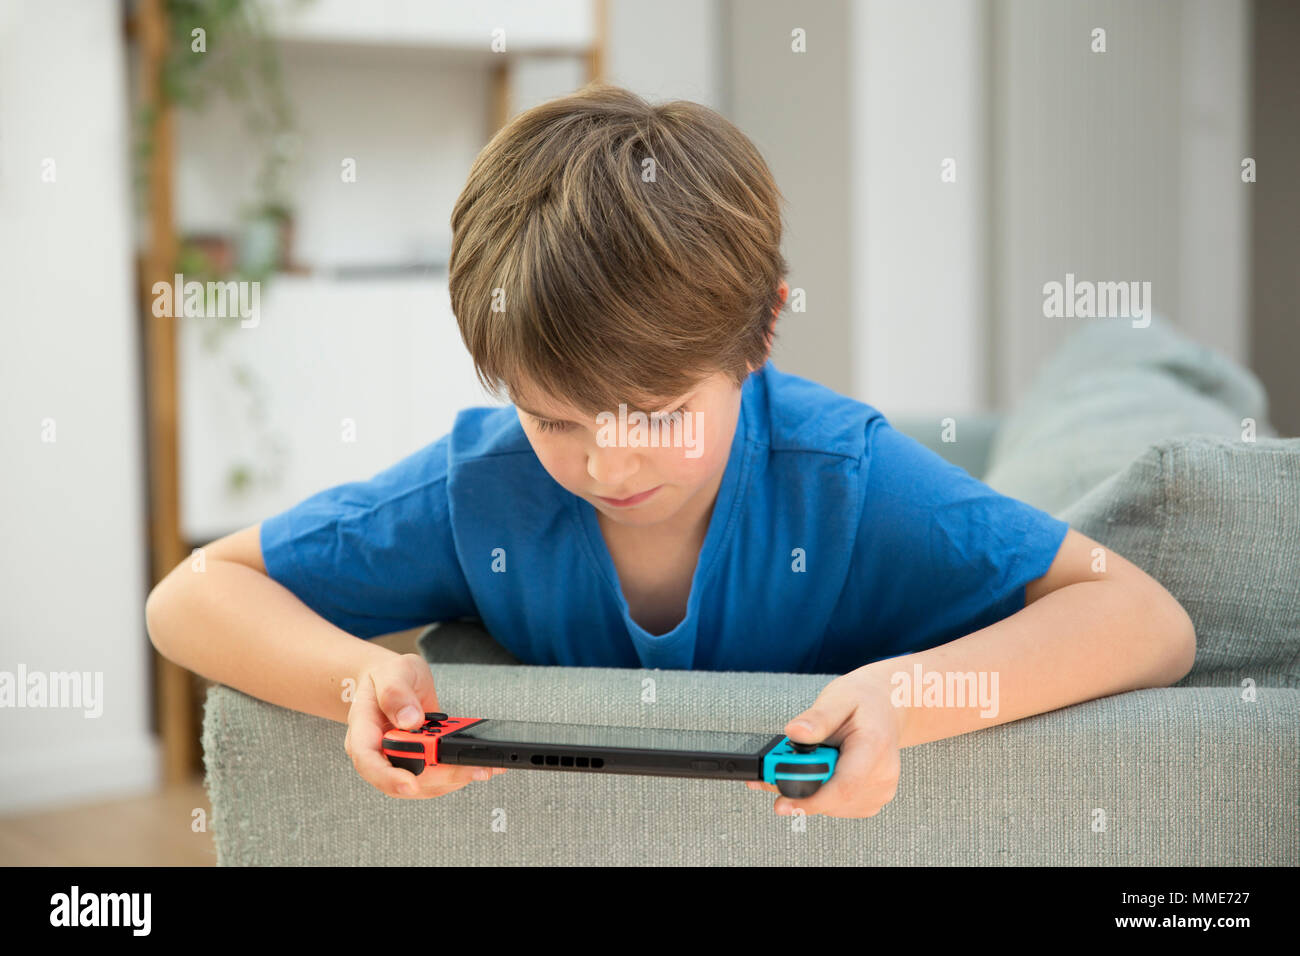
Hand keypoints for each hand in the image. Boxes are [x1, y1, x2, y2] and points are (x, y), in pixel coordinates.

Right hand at [344, 652, 506, 798]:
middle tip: (471, 768)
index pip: (368, 761)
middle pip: (403, 778)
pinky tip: (478, 764)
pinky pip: (435, 777)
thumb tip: (410, 720)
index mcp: (363, 732)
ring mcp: (398, 762)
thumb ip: (396, 693)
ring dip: (453, 779)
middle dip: (439, 778)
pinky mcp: (418, 764)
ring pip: (423, 784)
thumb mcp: (392, 672)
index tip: (411, 784)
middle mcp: (378, 754)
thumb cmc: (387, 677)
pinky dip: (456, 773)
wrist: (393, 682)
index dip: (388, 777)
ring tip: (483, 767)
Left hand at [745, 670, 901, 817]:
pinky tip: (819, 771)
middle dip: (799, 790)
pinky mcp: (873, 800)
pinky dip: (821, 794)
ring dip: (809, 791)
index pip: (843, 787)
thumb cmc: (862, 701)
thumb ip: (817, 718)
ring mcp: (880, 791)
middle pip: (833, 800)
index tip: (781, 802)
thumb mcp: (837, 699)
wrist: (885, 708)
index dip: (811, 800)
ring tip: (801, 762)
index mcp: (874, 747)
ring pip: (832, 807)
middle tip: (773, 772)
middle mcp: (882, 775)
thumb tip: (794, 732)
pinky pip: (838, 807)